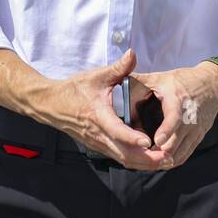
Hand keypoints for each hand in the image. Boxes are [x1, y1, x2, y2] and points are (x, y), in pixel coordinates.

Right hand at [48, 49, 167, 169]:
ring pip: (122, 159)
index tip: (149, 141)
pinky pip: (118, 157)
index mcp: (98, 116)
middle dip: (147, 158)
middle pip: (124, 154)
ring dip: (143, 162)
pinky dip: (135, 160)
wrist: (50, 104)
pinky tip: (150, 157)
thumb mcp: (96, 76)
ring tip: (164, 161)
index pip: (117, 131)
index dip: (133, 138)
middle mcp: (98, 134)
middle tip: (168, 157)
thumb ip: (118, 68)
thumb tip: (132, 54)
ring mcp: (98, 143)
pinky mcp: (98, 146)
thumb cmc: (73, 89)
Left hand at [128, 58, 217, 169]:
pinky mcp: (198, 138)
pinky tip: (159, 161)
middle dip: (158, 154)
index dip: (167, 130)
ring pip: (180, 153)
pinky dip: (171, 161)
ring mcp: (195, 130)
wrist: (213, 85)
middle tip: (140, 158)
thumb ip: (140, 82)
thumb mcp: (162, 78)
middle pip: (176, 142)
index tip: (157, 141)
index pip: (175, 118)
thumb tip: (118, 83)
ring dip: (163, 160)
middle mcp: (190, 118)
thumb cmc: (185, 81)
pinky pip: (185, 155)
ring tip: (146, 161)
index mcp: (178, 100)